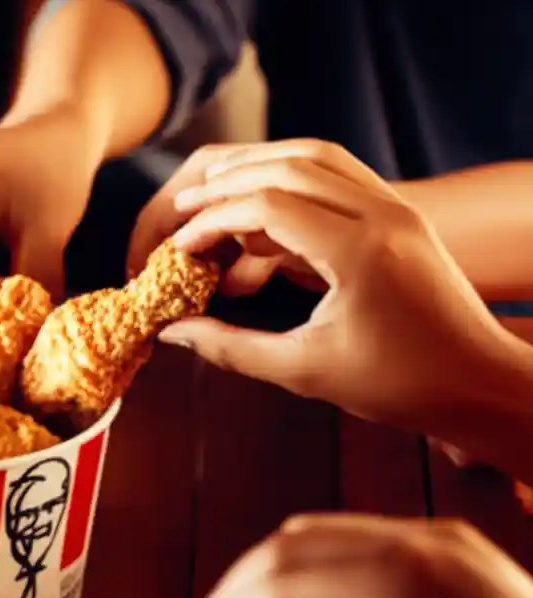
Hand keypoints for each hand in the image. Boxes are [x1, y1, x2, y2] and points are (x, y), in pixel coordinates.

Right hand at [152, 139, 515, 432]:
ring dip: (260, 166)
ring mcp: (397, 209)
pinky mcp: (400, 214)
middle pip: (289, 165)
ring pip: (316, 156)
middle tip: (184, 209)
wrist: (480, 382)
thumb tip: (173, 332)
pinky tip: (262, 208)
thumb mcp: (306, 370)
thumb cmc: (400, 385)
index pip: (267, 206)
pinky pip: (339, 174)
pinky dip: (292, 178)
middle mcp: (383, 215)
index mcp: (361, 251)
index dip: (212, 223)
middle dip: (227, 183)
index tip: (180, 250)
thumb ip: (231, 348)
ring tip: (215, 192)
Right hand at [184, 514, 532, 597]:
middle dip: (242, 586)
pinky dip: (323, 565)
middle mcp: (415, 540)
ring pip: (324, 531)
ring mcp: (438, 535)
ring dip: (277, 571)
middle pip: (292, 543)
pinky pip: (365, 537)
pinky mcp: (454, 542)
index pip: (282, 583)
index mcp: (399, 582)